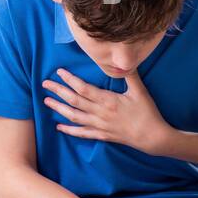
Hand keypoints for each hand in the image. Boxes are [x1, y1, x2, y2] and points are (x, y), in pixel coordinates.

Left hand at [41, 67, 172, 153]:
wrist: (153, 137)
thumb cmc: (147, 113)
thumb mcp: (140, 91)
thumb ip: (130, 75)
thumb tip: (123, 60)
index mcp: (108, 100)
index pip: (84, 88)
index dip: (70, 80)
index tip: (59, 72)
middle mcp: (100, 113)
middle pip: (74, 101)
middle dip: (58, 91)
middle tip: (45, 84)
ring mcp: (99, 126)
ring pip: (74, 116)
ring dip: (59, 109)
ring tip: (46, 102)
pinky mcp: (102, 135)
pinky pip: (82, 133)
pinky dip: (69, 130)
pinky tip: (59, 126)